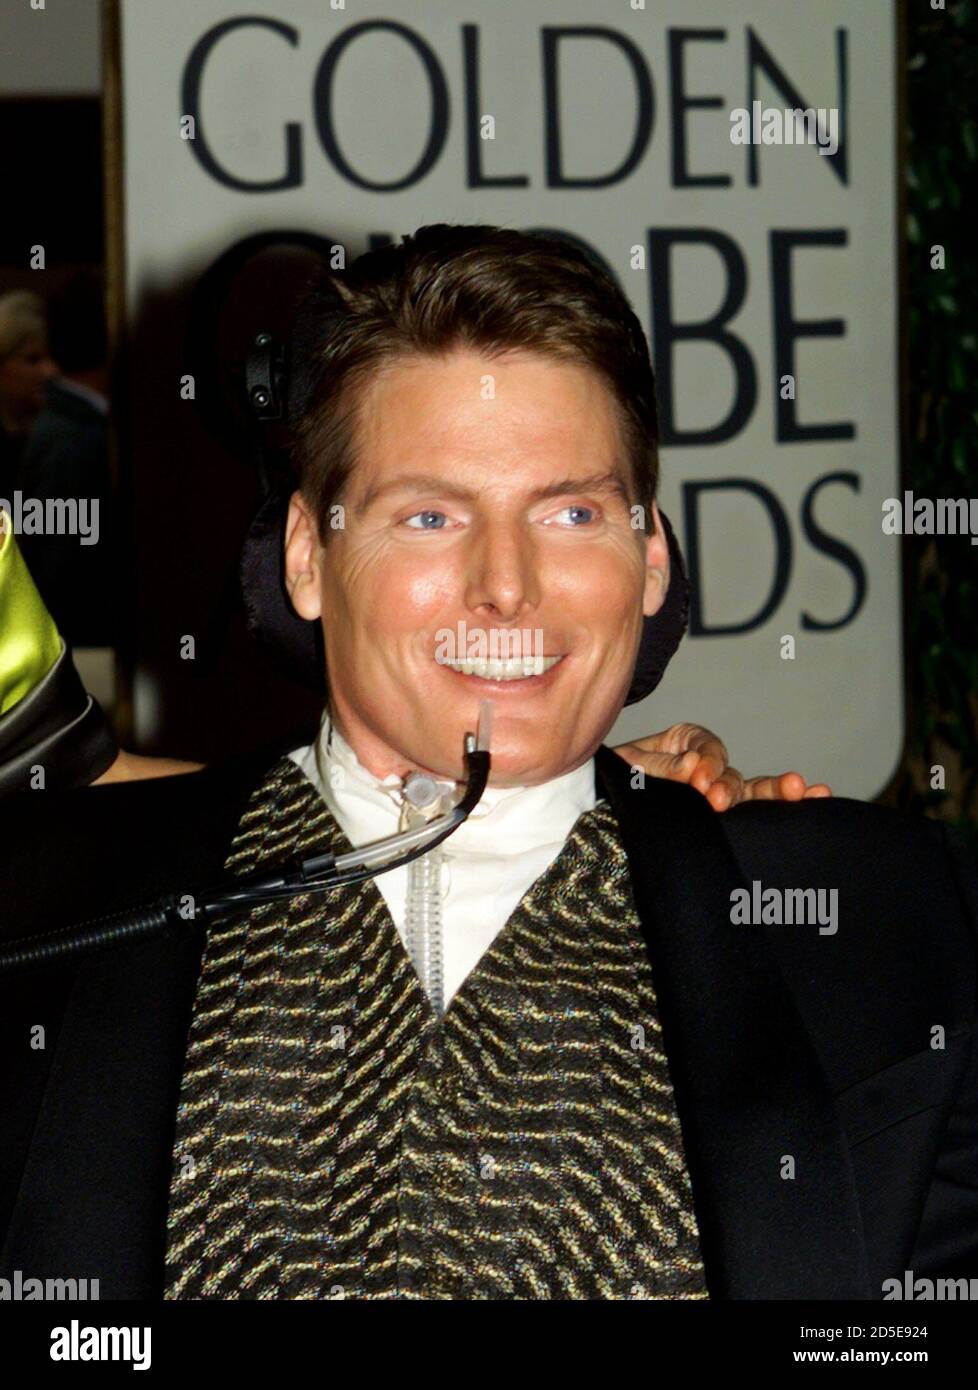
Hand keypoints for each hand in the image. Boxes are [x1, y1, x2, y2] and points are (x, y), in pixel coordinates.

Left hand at [611, 722, 831, 811]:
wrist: (588, 817)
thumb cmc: (609, 785)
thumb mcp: (628, 769)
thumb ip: (662, 767)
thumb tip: (695, 767)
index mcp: (684, 747)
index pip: (706, 748)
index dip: (707, 762)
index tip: (697, 778)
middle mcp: (707, 772)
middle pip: (733, 775)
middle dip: (731, 788)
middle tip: (719, 801)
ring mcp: (716, 802)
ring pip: (751, 796)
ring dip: (772, 795)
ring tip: (801, 789)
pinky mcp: (719, 830)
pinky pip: (754, 820)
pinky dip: (784, 811)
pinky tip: (818, 799)